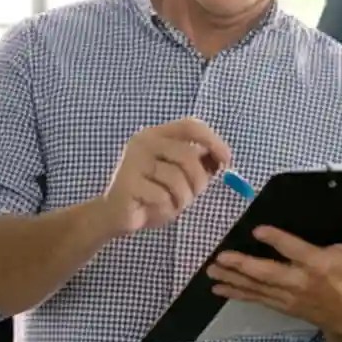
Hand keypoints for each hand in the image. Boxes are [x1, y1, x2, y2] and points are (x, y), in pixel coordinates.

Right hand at [97, 117, 232, 236]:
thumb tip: (221, 156)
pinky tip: (153, 209)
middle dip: (198, 181)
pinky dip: (166, 208)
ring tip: (171, 203)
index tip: (227, 159)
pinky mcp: (127, 184)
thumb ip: (199, 164)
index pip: (190, 126)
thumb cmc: (152, 193)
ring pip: (177, 179)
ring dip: (182, 199)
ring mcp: (132, 162)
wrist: (114, 216)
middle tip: (193, 195)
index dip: (213, 140)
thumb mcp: (181, 177)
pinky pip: (162, 197)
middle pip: (188, 156)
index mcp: (157, 134)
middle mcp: (143, 142)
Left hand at [206, 208, 341, 334]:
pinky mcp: (282, 305)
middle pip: (268, 273)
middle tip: (221, 256)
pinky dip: (237, 293)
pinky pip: (256, 299)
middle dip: (243, 265)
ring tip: (212, 270)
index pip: (294, 250)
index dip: (276, 241)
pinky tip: (219, 287)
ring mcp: (289, 296)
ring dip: (233, 279)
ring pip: (257, 287)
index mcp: (319, 265)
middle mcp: (300, 281)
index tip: (258, 230)